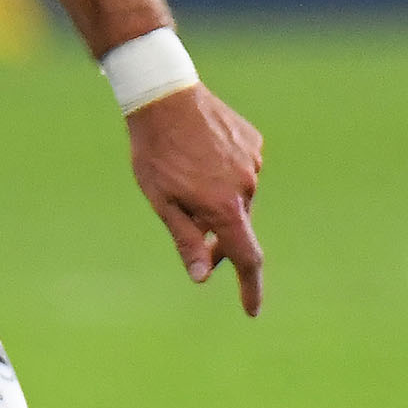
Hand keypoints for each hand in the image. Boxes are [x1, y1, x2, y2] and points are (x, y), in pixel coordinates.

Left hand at [129, 84, 263, 315]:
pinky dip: (225, 175)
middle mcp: (246, 186)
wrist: (164, 97)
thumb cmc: (154, 154)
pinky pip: (242, 170)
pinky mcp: (253, 142)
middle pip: (239, 227)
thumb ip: (186, 239)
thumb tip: (201, 277)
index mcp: (224, 206)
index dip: (250, 287)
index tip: (251, 309)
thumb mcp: (161, 202)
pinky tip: (201, 160)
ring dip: (220, 203)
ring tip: (187, 182)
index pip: (246, 257)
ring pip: (239, 197)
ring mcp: (253, 162)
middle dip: (221, 242)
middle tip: (201, 251)